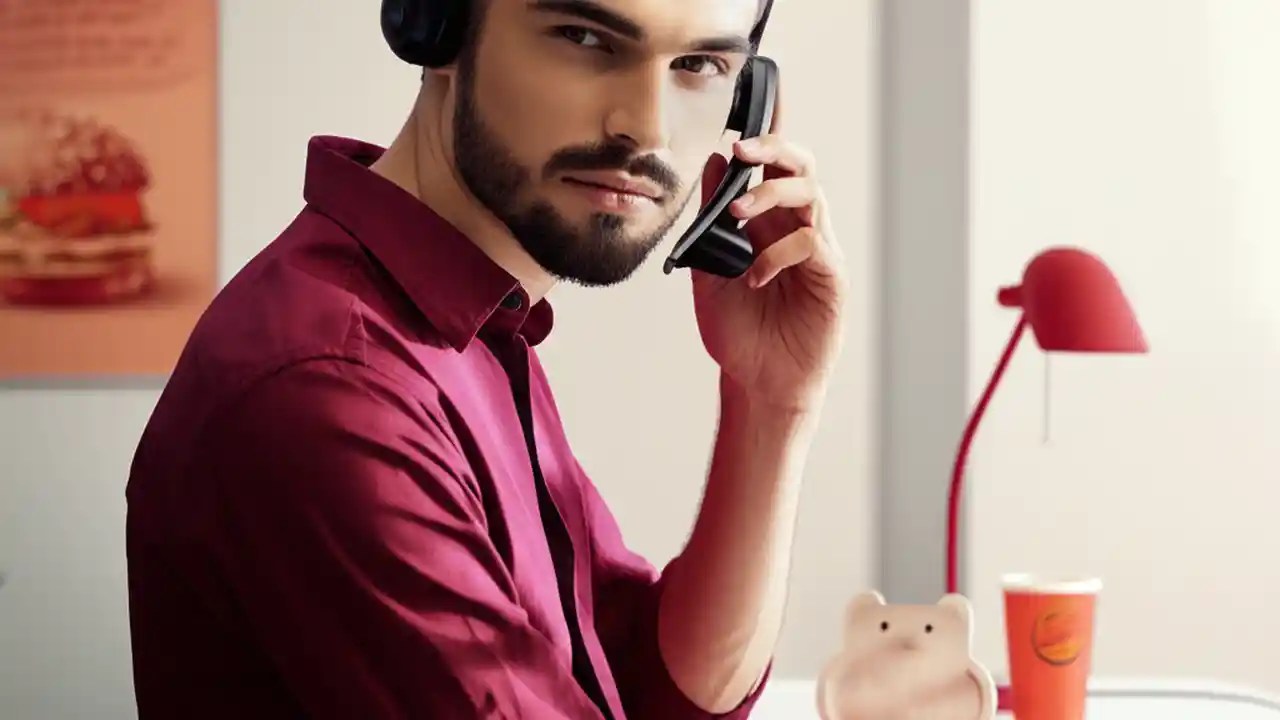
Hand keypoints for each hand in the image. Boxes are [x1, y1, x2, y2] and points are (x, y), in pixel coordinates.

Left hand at [691, 105, 846, 413]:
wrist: (756, 383)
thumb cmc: (738, 332)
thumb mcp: (708, 271)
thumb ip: (709, 221)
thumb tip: (712, 164)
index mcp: (768, 224)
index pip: (774, 168)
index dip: (766, 138)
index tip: (739, 121)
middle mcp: (797, 230)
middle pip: (802, 167)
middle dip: (774, 149)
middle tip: (742, 150)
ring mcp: (818, 252)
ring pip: (811, 196)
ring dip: (772, 194)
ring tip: (739, 214)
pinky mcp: (831, 279)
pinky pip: (812, 245)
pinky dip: (779, 252)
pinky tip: (754, 275)